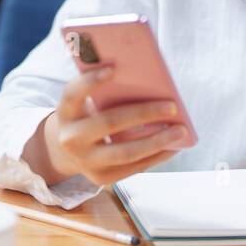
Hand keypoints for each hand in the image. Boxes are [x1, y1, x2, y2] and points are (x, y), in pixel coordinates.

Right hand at [42, 67, 186, 185]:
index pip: (73, 94)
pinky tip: (174, 146)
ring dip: (157, 140)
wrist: (65, 151)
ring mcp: (85, 161)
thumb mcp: (84, 102)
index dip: (91, 81)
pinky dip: (156, 156)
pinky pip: (134, 167)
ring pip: (125, 152)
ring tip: (181, 130)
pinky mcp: (101, 177)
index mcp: (66, 112)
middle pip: (109, 123)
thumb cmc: (85, 116)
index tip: (114, 69)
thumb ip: (103, 90)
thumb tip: (147, 79)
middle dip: (143, 114)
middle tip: (172, 106)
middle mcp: (71, 138)